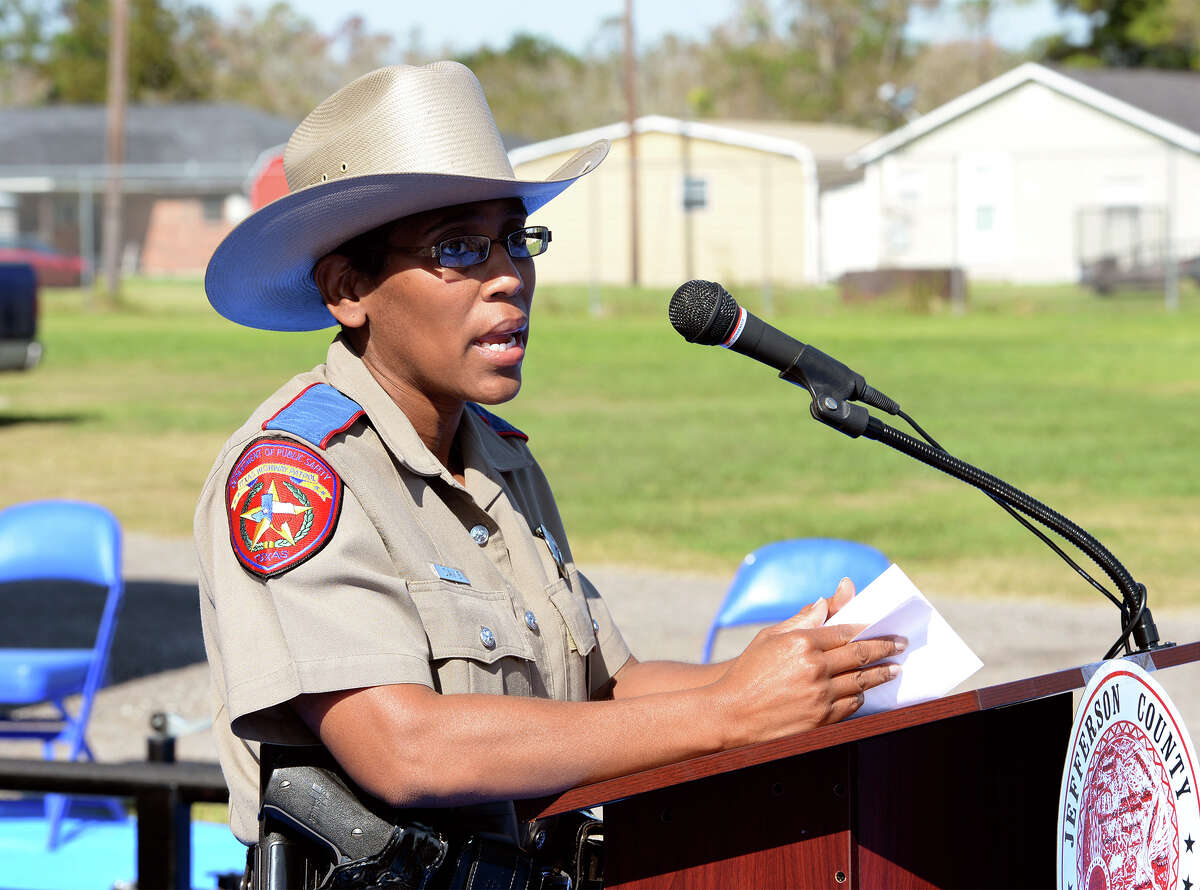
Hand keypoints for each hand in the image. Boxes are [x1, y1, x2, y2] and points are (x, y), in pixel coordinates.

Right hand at [709, 578, 903, 746]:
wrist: (732, 714)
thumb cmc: (748, 672)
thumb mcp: (770, 637)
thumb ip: (801, 620)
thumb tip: (825, 602)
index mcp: (801, 642)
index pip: (845, 631)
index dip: (868, 629)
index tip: (883, 629)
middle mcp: (814, 667)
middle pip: (860, 655)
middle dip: (885, 648)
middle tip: (901, 645)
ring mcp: (819, 695)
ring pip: (861, 681)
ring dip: (881, 674)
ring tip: (894, 670)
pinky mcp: (820, 718)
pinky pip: (851, 705)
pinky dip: (861, 696)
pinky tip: (866, 692)